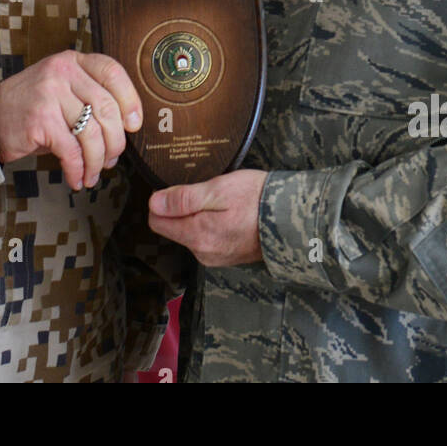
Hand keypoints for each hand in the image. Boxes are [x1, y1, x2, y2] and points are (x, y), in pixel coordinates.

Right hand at [0, 50, 141, 191]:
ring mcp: (51, 94)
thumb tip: (125, 128)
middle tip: (112, 158)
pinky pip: (71, 151)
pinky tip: (77, 177)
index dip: (130, 100)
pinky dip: (77, 169)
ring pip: (91, 133)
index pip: (113, 72)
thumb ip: (90, 96)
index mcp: (72, 61)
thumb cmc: (32, 107)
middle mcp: (62, 72)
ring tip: (93, 172)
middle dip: (115, 141)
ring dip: (97, 160)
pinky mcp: (41, 120)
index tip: (134, 125)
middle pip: (107, 108)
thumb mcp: (62, 89)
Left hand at [147, 169, 267, 266]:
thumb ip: (184, 199)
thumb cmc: (257, 199)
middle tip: (207, 191)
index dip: (162, 201)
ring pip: (191, 232)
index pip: (157, 222)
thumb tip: (154, 203)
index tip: (178, 188)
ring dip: (199, 216)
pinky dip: (212, 225)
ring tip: (222, 201)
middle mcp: (202, 252)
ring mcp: (216, 257)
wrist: (293, 218)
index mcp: (197, 236)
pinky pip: (208, 238)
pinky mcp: (228, 256)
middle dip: (182, 208)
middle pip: (174, 227)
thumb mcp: (218, 190)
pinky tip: (230, 213)